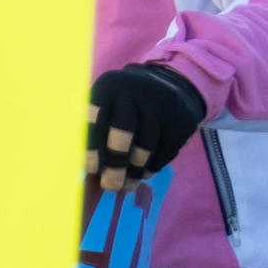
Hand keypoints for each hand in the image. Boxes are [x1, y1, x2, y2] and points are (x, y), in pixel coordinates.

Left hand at [87, 63, 207, 193]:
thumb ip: (93, 128)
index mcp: (108, 88)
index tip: (91, 169)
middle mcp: (134, 93)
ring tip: (127, 184)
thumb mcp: (106, 101)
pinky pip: (165, 152)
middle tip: (111, 185)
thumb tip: (86, 168)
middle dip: (115, 165)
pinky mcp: (181, 120)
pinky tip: (144, 174)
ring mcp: (160, 105)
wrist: (170, 82)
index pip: (95, 118)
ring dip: (135, 171)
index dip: (92, 146)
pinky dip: (153, 167)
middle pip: (122, 134)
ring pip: (145, 147)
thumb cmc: (126, 101)